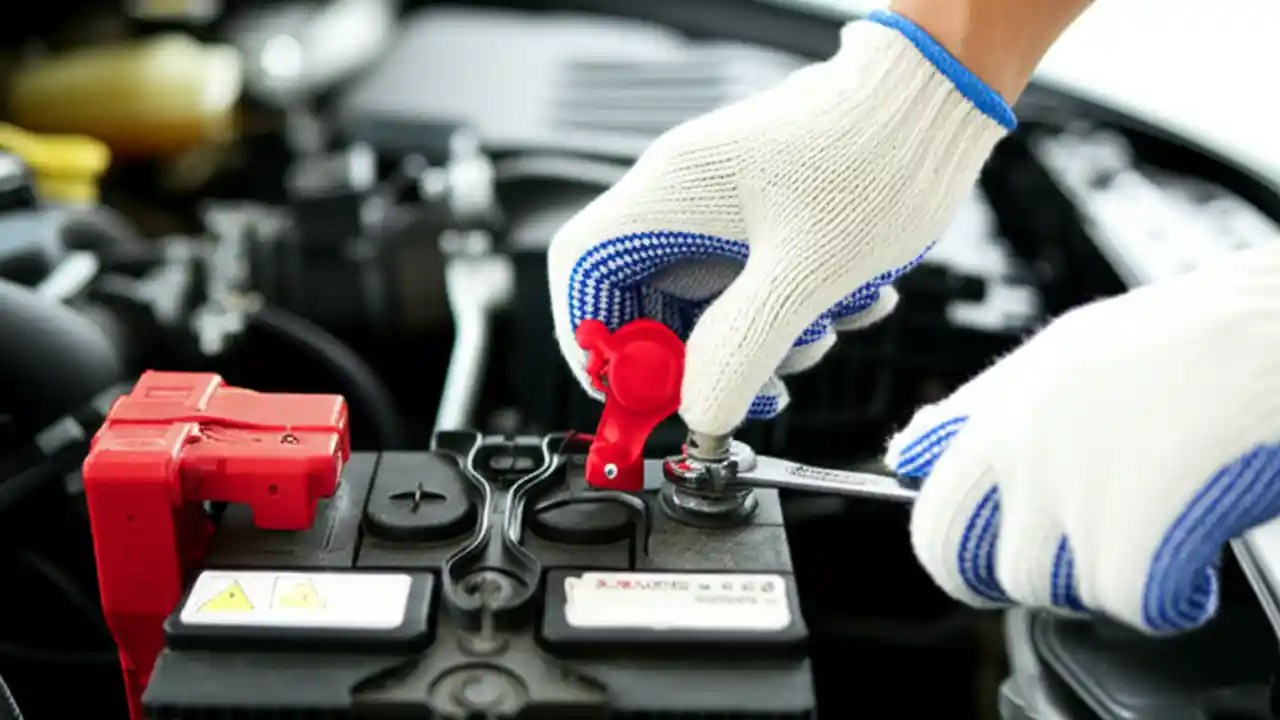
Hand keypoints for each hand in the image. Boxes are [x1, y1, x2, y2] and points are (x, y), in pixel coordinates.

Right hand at [548, 11, 1014, 435]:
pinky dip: (798, 314)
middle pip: (649, 301)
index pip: (584, 271)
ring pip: (712, 305)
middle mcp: (688, 200)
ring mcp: (729, 209)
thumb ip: (741, 351)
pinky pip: (759, 289)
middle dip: (696, 360)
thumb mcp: (805, 274)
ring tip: (822, 331)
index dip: (593, 341)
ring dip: (763, 343)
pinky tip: (851, 300)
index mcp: (669, 196)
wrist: (944, 98)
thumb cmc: (875, 156)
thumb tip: (700, 413)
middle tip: (744, 393)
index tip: (634, 392)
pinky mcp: (771, 219)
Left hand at [886, 243, 1279, 632]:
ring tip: (1151, 537)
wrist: (1277, 324)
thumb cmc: (1191, 338)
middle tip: (1062, 564)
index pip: (925, 494)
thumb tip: (909, 452)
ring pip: (1044, 585)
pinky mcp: (1132, 523)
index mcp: (1002, 404)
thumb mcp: (1063, 354)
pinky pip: (1123, 604)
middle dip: (999, 577)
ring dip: (1099, 582)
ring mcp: (1070, 484)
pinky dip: (1166, 599)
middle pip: (953, 554)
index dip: (951, 539)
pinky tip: (1191, 564)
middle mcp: (1020, 443)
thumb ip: (984, 408)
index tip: (982, 550)